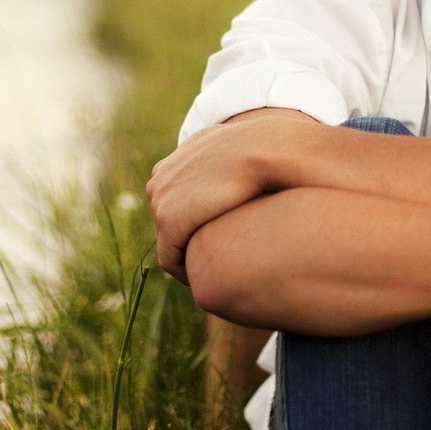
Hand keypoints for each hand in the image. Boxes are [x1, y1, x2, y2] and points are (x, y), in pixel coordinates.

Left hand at [147, 112, 311, 282]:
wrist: (265, 148)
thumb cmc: (269, 154)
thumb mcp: (249, 155)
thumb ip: (237, 168)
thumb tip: (247, 183)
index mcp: (180, 158)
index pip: (179, 201)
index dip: (198, 224)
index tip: (219, 242)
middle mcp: (163, 175)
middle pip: (171, 221)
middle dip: (189, 241)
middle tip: (217, 262)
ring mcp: (161, 197)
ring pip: (169, 241)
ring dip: (189, 257)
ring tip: (216, 273)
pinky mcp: (169, 219)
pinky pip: (171, 259)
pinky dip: (186, 273)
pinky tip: (210, 281)